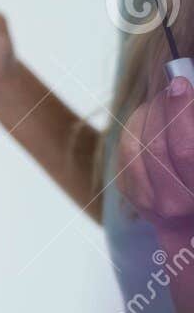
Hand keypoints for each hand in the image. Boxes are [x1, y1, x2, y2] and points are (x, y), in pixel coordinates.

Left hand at [118, 76, 193, 231]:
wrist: (193, 228)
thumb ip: (193, 131)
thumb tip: (185, 96)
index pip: (184, 151)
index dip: (180, 112)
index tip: (181, 84)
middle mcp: (172, 203)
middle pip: (157, 144)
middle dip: (163, 109)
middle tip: (173, 86)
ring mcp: (146, 201)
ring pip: (135, 146)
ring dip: (147, 115)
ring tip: (161, 99)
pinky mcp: (130, 193)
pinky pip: (126, 153)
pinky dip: (136, 128)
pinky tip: (149, 117)